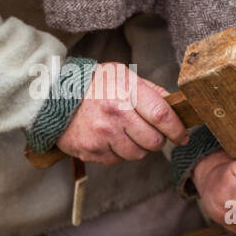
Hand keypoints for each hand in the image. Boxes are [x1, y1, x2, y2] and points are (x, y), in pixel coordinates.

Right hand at [55, 62, 189, 165]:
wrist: (52, 97)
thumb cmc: (91, 84)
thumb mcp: (121, 75)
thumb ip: (149, 90)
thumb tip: (174, 104)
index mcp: (126, 92)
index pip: (162, 116)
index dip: (177, 129)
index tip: (182, 135)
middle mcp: (115, 114)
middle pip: (154, 141)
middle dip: (158, 140)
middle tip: (151, 133)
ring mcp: (103, 135)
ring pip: (137, 154)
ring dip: (137, 147)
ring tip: (125, 133)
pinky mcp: (92, 151)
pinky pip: (117, 160)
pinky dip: (118, 153)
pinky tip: (109, 138)